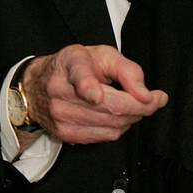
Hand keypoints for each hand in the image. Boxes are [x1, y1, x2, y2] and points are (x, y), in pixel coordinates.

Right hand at [20, 44, 167, 143]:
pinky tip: (116, 115)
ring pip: (112, 126)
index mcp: (71, 65)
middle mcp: (61, 92)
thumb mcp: (103, 55)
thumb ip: (128, 71)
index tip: (97, 95)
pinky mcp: (66, 134)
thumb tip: (146, 95)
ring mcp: (61, 116)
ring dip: (132, 118)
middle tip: (155, 99)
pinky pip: (105, 137)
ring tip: (134, 104)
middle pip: (110, 109)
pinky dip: (118, 128)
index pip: (79, 77)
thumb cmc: (75, 67)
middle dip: (141, 106)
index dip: (88, 88)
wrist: (38, 86)